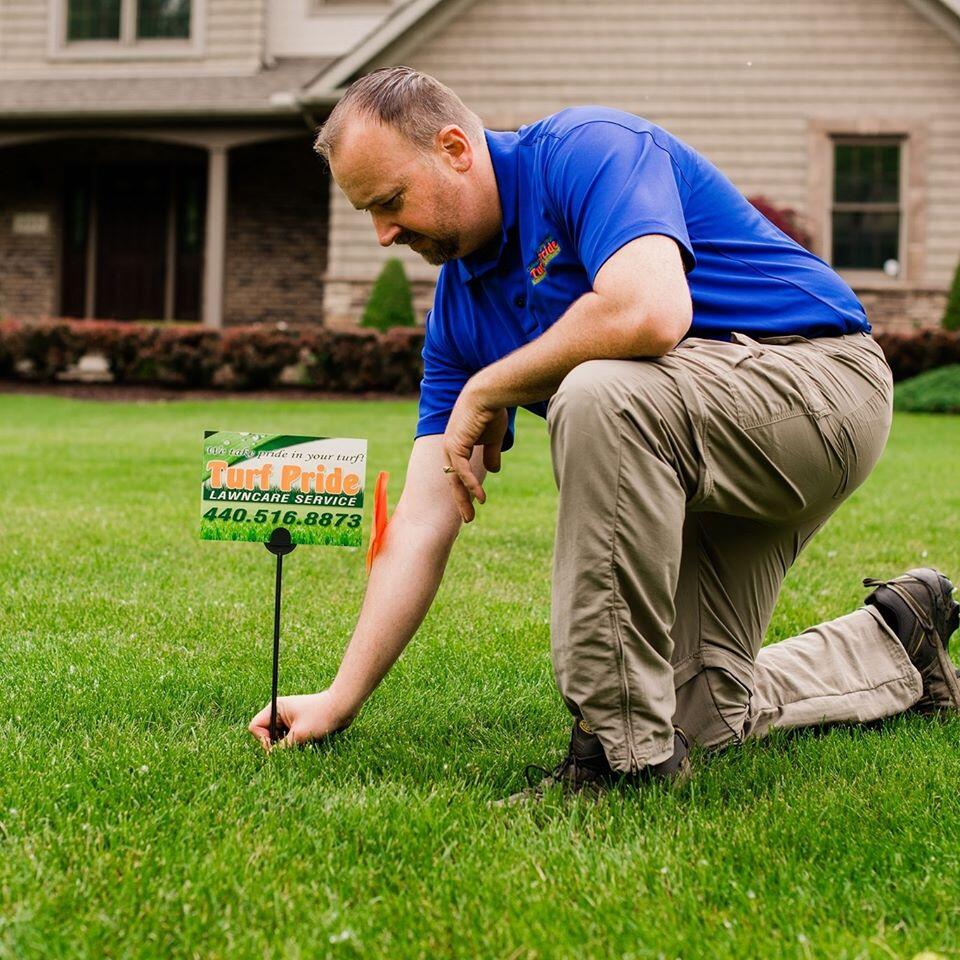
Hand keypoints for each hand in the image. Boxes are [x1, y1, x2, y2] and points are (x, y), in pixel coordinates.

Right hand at [248, 689, 355, 751]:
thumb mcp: (299, 735)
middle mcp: (279, 713)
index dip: (262, 740)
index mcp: (276, 708)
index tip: (277, 747)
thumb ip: (281, 748)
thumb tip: (270, 758)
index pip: (255, 727)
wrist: (343, 707)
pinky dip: (294, 745)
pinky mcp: (297, 726)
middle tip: (291, 747)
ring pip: (277, 739)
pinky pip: (288, 740)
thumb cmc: (322, 716)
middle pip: (265, 734)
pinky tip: (307, 743)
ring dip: (287, 746)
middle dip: (275, 745)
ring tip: (302, 744)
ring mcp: (288, 720)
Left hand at [442, 382, 507, 522]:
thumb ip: (491, 454)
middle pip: (453, 480)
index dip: (466, 490)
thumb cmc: (492, 411)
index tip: (476, 504)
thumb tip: (494, 471)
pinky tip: (480, 497)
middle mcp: (450, 447)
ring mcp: (450, 446)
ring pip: (455, 479)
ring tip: (471, 516)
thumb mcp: (493, 438)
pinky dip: (470, 485)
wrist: (489, 394)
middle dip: (461, 501)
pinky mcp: (456, 445)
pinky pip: (462, 471)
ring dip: (464, 498)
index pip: (458, 473)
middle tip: (468, 519)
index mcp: (457, 445)